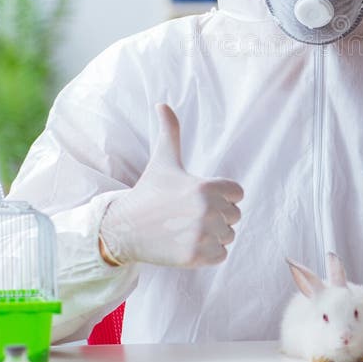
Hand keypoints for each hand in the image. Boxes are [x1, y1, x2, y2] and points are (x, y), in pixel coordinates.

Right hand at [99, 103, 242, 265]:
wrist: (124, 228)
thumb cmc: (149, 192)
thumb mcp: (162, 160)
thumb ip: (170, 132)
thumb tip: (162, 104)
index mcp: (205, 187)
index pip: (237, 193)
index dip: (221, 195)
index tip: (197, 197)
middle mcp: (206, 211)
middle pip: (234, 216)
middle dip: (217, 216)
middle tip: (188, 214)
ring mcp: (201, 236)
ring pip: (228, 236)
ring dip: (213, 235)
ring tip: (187, 228)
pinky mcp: (195, 257)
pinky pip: (221, 256)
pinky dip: (208, 253)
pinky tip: (187, 244)